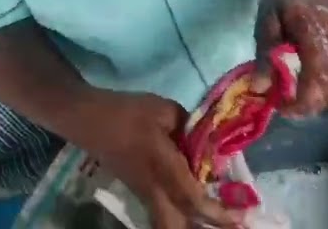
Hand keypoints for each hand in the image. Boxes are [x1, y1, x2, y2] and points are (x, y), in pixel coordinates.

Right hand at [68, 90, 244, 228]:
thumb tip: (211, 142)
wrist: (87, 119)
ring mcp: (143, 193)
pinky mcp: (139, 192)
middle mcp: (152, 187)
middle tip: (233, 227)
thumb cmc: (126, 112)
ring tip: (219, 221)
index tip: (240, 217)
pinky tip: (198, 211)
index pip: (190, 199)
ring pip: (167, 223)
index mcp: (160, 166)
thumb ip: (192, 128)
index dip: (215, 212)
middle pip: (174, 225)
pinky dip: (182, 217)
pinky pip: (162, 213)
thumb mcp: (166, 110)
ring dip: (191, 225)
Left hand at [253, 0, 327, 116]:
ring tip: (291, 89)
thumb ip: (266, 53)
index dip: (299, 105)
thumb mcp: (267, 16)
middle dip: (307, 104)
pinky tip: (303, 75)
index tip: (278, 104)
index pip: (317, 87)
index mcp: (317, 37)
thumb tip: (260, 88)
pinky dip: (322, 83)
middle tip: (283, 99)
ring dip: (315, 95)